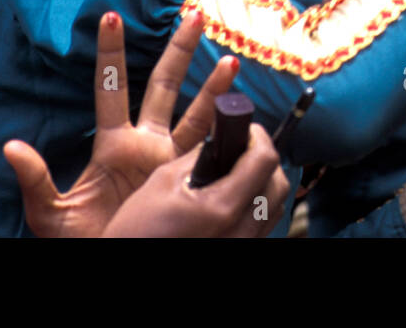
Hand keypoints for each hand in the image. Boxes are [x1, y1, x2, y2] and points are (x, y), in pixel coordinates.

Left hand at [4, 11, 238, 236]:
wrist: (111, 260)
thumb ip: (36, 180)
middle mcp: (145, 143)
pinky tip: (239, 114)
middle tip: (194, 15)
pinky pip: (210, 151)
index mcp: (112, 143)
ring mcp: (169, 161)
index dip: (111, 53)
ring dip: (214, 88)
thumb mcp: (50, 212)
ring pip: (197, 114)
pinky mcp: (188, 181)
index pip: (111, 88)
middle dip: (180, 50)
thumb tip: (12, 148)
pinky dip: (226, 132)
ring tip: (230, 62)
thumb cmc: (77, 240)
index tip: (109, 16)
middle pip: (165, 86)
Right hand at [102, 125, 290, 237]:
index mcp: (222, 208)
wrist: (127, 275)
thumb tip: (219, 141)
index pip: (264, 160)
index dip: (258, 137)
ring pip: (275, 206)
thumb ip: (197, 158)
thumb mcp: (161, 184)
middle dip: (265, 158)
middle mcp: (241, 231)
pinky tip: (235, 199)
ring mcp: (243, 246)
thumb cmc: (137, 232)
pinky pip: (264, 226)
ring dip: (264, 182)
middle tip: (243, 146)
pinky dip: (258, 206)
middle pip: (278, 184)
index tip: (248, 129)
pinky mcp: (241, 253)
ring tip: (239, 171)